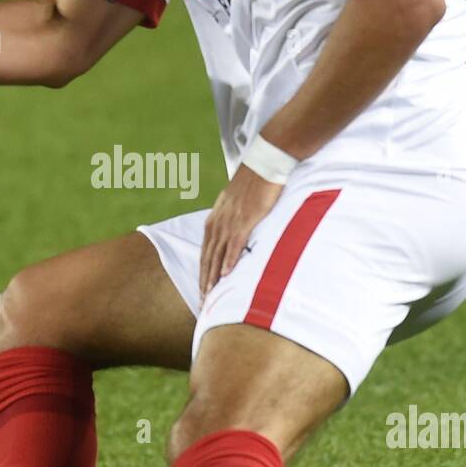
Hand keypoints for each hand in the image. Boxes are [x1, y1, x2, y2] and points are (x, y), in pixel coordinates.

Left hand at [199, 164, 283, 299]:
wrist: (263, 163)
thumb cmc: (252, 183)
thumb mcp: (235, 203)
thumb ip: (230, 220)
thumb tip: (233, 235)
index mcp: (214, 220)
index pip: (204, 252)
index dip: (202, 273)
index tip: (202, 291)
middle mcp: (218, 222)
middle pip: (207, 258)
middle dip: (204, 281)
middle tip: (202, 303)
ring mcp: (230, 221)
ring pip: (217, 255)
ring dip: (213, 277)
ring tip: (210, 295)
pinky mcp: (245, 219)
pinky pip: (234, 244)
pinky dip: (230, 260)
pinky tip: (226, 274)